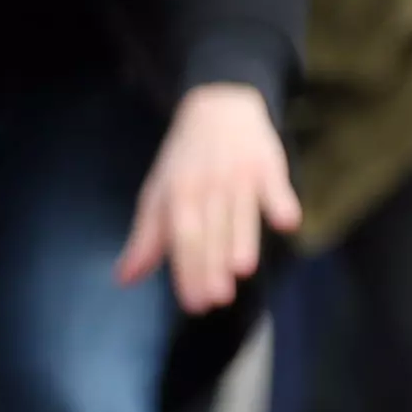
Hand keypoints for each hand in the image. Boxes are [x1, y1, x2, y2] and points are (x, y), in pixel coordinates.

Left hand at [119, 82, 302, 312]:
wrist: (218, 108)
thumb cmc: (185, 162)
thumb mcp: (158, 194)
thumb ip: (146, 238)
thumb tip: (124, 279)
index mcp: (177, 194)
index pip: (181, 237)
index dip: (186, 270)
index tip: (193, 303)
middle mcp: (207, 185)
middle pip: (209, 230)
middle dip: (211, 265)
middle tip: (216, 299)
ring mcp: (238, 174)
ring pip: (240, 213)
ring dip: (241, 239)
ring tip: (242, 269)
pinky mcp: (268, 165)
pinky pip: (275, 185)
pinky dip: (281, 202)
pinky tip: (287, 222)